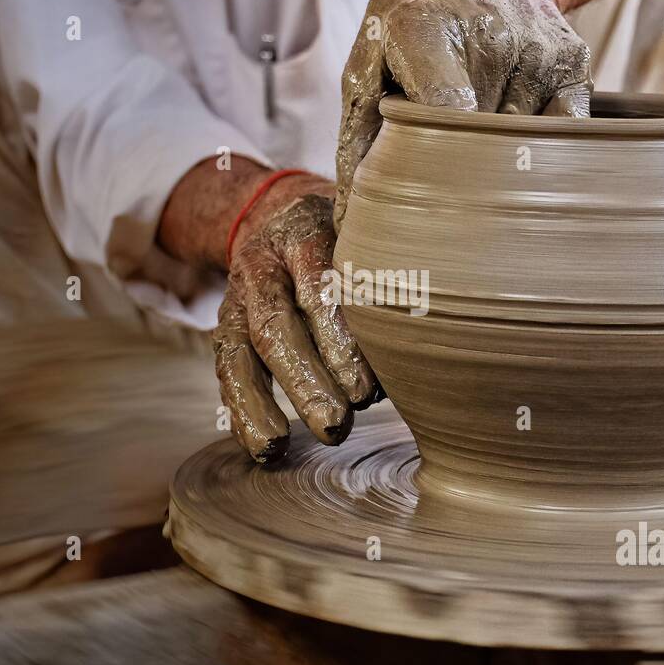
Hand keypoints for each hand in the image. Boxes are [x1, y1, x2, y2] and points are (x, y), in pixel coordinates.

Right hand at [214, 189, 379, 461]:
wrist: (277, 216)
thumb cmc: (344, 237)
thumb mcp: (365, 231)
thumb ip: (386, 265)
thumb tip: (437, 324)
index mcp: (304, 235)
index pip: (319, 287)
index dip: (339, 338)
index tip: (365, 387)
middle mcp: (263, 266)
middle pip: (275, 325)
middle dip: (304, 380)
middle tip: (336, 423)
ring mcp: (238, 298)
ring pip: (240, 350)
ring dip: (258, 402)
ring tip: (277, 444)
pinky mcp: (225, 327)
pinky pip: (227, 370)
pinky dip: (241, 411)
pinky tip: (262, 447)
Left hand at [334, 0, 592, 227]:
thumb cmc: (412, 24)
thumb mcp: (369, 64)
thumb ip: (358, 140)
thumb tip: (347, 221)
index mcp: (424, 30)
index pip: (441, 114)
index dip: (436, 161)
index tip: (428, 191)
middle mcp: (490, 35)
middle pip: (481, 141)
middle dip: (461, 166)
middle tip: (444, 168)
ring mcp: (539, 52)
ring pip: (519, 146)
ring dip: (496, 152)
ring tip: (476, 116)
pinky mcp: (575, 67)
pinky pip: (557, 136)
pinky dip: (532, 143)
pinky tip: (511, 115)